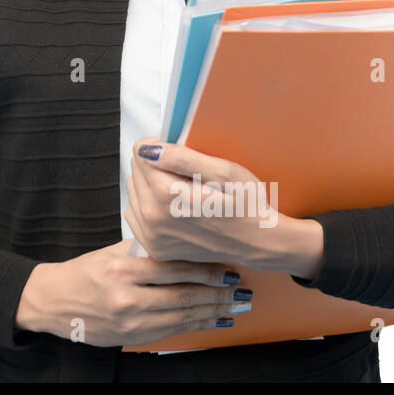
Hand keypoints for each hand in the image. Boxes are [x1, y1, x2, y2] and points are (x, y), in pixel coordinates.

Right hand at [15, 240, 251, 347]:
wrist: (53, 302)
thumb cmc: (82, 273)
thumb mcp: (110, 253)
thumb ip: (144, 250)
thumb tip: (182, 243)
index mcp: (122, 269)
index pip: (174, 268)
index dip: (206, 270)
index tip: (229, 268)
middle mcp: (127, 297)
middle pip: (184, 294)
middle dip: (219, 293)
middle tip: (242, 288)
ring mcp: (131, 321)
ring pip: (182, 315)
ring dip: (214, 311)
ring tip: (237, 305)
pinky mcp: (133, 336)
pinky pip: (173, 329)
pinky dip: (197, 324)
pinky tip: (214, 320)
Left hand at [125, 135, 286, 266]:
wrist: (259, 243)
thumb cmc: (246, 204)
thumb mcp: (222, 171)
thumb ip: (180, 157)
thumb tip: (147, 149)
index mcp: (166, 194)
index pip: (140, 152)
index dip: (161, 146)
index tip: (181, 152)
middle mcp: (152, 218)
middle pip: (135, 172)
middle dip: (155, 166)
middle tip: (186, 174)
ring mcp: (152, 236)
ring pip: (134, 193)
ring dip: (150, 186)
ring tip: (182, 191)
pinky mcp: (155, 248)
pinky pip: (136, 217)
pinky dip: (149, 208)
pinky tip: (173, 208)